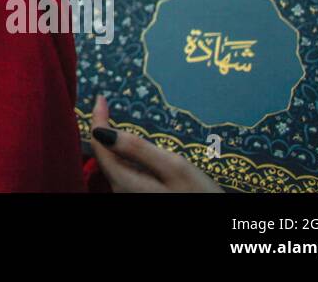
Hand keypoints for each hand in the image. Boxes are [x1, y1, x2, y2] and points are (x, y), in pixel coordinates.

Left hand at [89, 96, 221, 192]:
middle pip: (105, 155)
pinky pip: (126, 173)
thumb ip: (137, 149)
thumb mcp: (174, 168)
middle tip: (105, 107)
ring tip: (115, 122)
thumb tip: (100, 131)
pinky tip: (132, 149)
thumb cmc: (199, 195)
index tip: (101, 98)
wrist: (219, 220)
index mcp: (124, 181)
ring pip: (115, 164)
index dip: (98, 120)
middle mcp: (121, 191)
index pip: (99, 145)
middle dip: (104, 130)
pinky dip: (125, 156)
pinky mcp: (141, 197)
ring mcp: (130, 195)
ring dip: (115, 143)